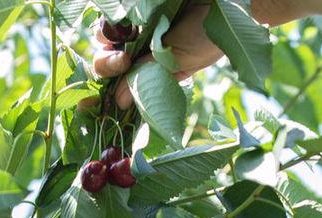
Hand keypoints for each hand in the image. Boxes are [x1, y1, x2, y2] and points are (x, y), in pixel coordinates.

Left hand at [91, 0, 299, 109]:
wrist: (225, 6)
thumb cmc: (208, 37)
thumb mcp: (178, 62)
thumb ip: (148, 79)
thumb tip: (120, 103)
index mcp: (152, 70)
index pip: (120, 84)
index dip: (103, 91)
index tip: (96, 96)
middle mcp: (141, 49)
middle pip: (106, 60)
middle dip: (107, 63)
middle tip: (123, 59)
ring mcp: (138, 27)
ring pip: (107, 36)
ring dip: (108, 38)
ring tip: (126, 35)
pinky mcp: (138, 8)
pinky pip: (115, 14)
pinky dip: (114, 19)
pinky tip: (127, 22)